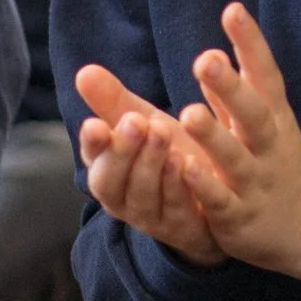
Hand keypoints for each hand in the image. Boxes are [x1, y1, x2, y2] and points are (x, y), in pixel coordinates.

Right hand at [74, 65, 223, 266]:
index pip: (93, 161)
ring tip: (163, 133)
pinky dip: (180, 187)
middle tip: (136, 121)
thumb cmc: (170, 154)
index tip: (95, 124)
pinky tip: (188, 160)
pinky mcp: (185, 229)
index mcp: (110, 173)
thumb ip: (114, 102)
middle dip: (122, 151)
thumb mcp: (144, 125)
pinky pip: (179, 210)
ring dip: (151, 164)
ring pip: (145, 196)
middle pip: (113, 182)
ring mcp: (154, 218)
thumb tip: (84, 71)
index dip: (93, 146)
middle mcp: (125, 199)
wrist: (216, 198)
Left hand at [177, 3, 300, 283]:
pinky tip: (184, 169)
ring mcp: (256, 181)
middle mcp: (268, 145)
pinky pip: (221, 200)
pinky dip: (204, 186)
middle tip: (205, 59)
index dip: (251, 44)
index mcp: (274, 118)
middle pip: (253, 113)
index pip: (266, 75)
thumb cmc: (277, 164)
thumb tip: (213, 50)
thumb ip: (236, 92)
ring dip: (213, 137)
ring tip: (188, 114)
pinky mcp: (239, 215)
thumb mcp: (266, 125)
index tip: (233, 10)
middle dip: (231, 87)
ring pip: (234, 157)